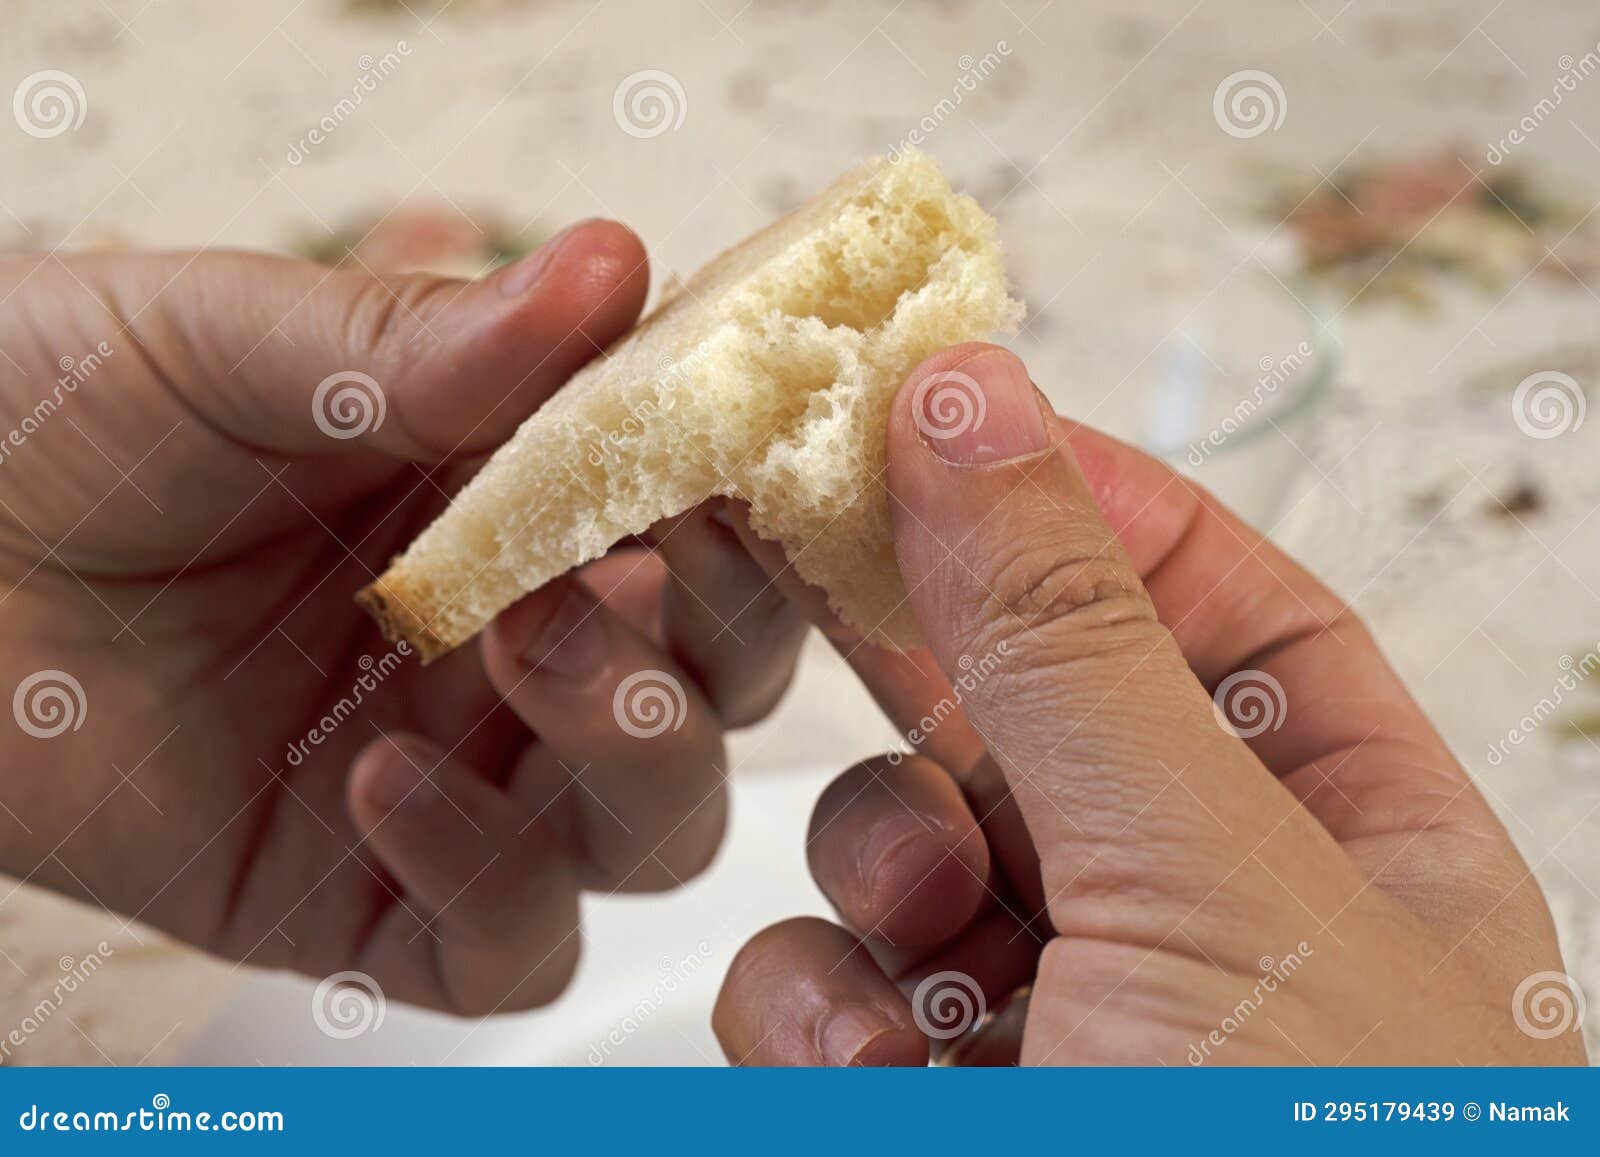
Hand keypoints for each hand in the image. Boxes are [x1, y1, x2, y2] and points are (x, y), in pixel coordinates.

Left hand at [0, 225, 807, 1013]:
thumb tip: (610, 263)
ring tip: (516, 651)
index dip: (748, 510)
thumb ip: (422, 338)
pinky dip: (489, 882)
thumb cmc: (51, 423)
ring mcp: (457, 781)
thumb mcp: (234, 346)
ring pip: (654, 831)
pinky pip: (508, 945)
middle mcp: (513, 651)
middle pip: (718, 694)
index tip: (732, 469)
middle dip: (709, 642)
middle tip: (619, 571)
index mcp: (514, 506)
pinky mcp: (371, 906)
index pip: (705, 525)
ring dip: (632, 753)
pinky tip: (383, 780)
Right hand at [713, 343, 1584, 1065]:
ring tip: (912, 935)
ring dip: (873, 865)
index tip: (943, 418)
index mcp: (1350, 835)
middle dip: (921, 652)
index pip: (1222, 602)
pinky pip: (826, 990)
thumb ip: (1064, 631)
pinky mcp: (922, 1097)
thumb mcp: (1202, 875)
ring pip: (901, 844)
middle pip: (1031, 702)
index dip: (1086, 498)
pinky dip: (816, 1012)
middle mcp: (1197, 910)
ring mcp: (1050, 1010)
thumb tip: (967, 392)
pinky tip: (859, 1072)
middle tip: (796, 533)